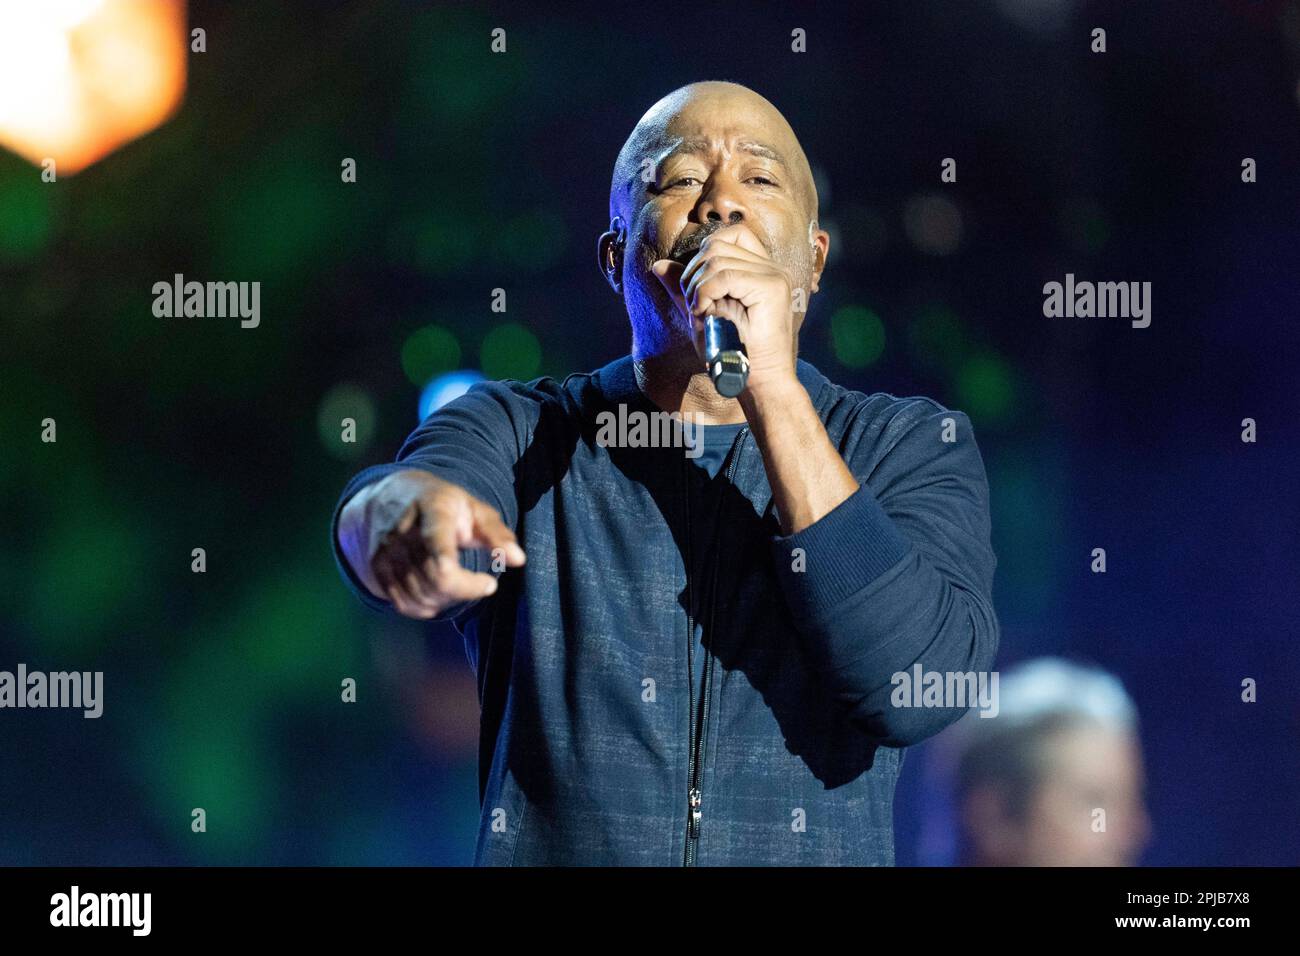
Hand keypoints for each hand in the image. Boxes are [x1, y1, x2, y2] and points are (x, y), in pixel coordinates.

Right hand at [338, 469, 524, 618]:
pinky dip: (427, 607)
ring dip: (448, 600)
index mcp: (432, 510)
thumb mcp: (476, 510)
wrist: (393, 496)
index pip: (439, 548)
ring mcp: (385, 551)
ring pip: (422, 596)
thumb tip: (518, 560)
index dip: (460, 578)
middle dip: (467, 590)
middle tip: (481, 582)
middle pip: (437, 581)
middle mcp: (402, 531)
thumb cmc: (445, 506)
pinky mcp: (377, 568)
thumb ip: (498, 534)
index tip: (490, 583)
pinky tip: (439, 594)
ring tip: (460, 583)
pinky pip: (404, 604)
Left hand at [651, 222, 798, 393]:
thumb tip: (658, 265)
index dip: (704, 254)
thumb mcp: (702, 313)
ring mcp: (774, 275)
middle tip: (695, 305)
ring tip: (702, 313)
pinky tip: (705, 314)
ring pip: (717, 259)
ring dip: (698, 287)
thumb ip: (684, 288)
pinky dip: (705, 293)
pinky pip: (724, 275)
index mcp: (761, 268)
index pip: (729, 234)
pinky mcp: (772, 287)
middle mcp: (771, 267)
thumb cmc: (732, 352)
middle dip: (694, 273)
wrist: (758, 381)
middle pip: (717, 244)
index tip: (698, 290)